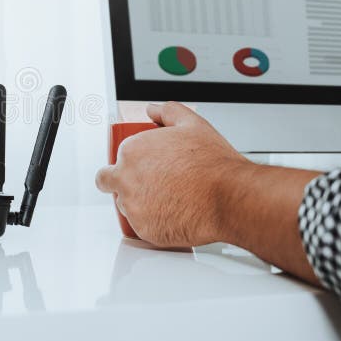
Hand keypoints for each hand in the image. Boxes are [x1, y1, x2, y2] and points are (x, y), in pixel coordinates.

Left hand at [96, 102, 254, 246]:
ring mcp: (133, 206)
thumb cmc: (212, 164)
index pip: (115, 160)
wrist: (229, 197)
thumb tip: (153, 110)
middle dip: (122, 184)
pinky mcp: (143, 230)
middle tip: (147, 186)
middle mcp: (126, 179)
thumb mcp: (191, 124)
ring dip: (139, 203)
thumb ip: (167, 112)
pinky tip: (173, 213)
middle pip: (110, 183)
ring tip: (168, 199)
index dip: (131, 164)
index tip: (145, 167)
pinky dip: (153, 222)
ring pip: (125, 206)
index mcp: (131, 151)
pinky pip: (141, 227)